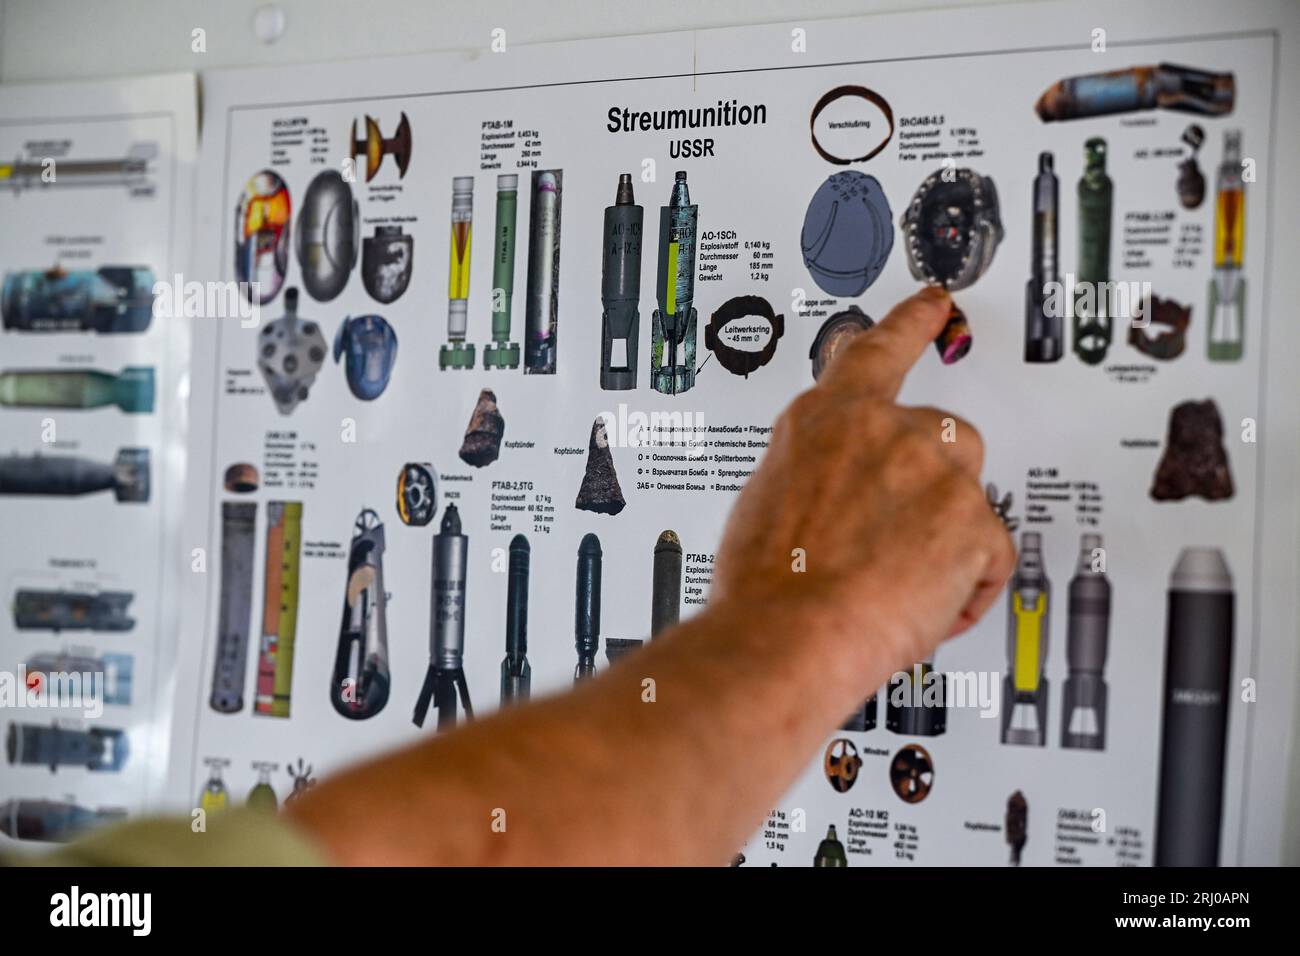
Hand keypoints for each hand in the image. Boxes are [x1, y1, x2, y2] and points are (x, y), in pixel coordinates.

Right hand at [710, 287, 1014, 673]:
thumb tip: (833, 485)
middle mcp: (886, 431)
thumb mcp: (768, 500)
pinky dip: (965, 589)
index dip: (910, 324)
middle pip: (944, 439)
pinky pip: (990, 557)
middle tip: (893, 540)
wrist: (787, 634)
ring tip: (896, 583)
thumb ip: (815, 470)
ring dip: (946, 538)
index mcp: (826, 420)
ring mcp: (934, 471)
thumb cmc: (766, 582)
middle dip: (931, 487)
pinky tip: (920, 606)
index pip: (877, 352)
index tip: (935, 301)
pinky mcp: (974, 520)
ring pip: (968, 500)